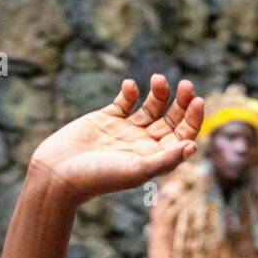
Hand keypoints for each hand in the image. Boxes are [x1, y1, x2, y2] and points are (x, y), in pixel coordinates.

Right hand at [29, 74, 202, 206]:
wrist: (60, 173)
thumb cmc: (99, 178)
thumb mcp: (137, 170)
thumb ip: (165, 159)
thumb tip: (192, 147)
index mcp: (154, 159)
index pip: (183, 137)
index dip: (193, 119)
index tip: (197, 100)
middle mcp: (143, 145)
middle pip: (171, 120)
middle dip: (181, 102)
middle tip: (186, 85)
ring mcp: (125, 130)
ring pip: (151, 107)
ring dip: (159, 92)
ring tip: (159, 80)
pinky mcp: (106, 118)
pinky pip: (125, 100)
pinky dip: (130, 91)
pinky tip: (130, 87)